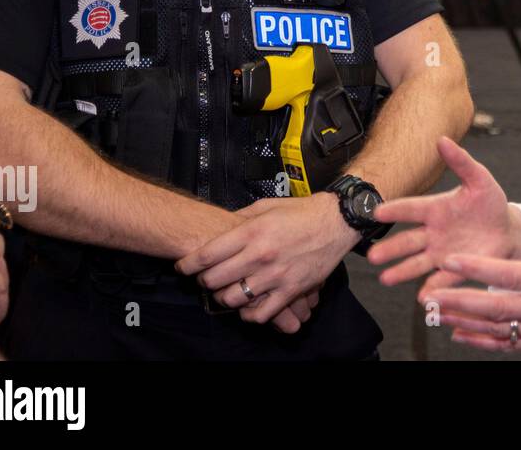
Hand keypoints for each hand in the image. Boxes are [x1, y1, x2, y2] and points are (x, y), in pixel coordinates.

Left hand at [177, 194, 355, 328]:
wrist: (337, 221)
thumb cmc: (302, 212)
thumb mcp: (266, 205)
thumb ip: (240, 218)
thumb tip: (221, 228)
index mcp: (252, 231)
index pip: (207, 255)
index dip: (188, 264)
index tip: (183, 267)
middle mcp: (261, 255)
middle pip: (214, 279)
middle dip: (203, 281)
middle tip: (206, 279)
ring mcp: (276, 275)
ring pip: (233, 299)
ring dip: (223, 297)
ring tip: (225, 291)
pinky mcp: (291, 289)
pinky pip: (261, 313)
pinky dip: (248, 314)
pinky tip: (247, 306)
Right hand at [368, 137, 517, 298]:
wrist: (508, 230)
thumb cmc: (490, 203)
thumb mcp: (479, 179)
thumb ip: (461, 162)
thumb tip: (442, 140)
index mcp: (436, 208)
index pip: (411, 209)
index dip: (395, 210)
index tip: (377, 212)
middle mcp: (434, 233)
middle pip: (408, 241)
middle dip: (391, 249)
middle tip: (373, 256)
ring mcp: (442, 252)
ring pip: (418, 263)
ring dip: (402, 271)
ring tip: (386, 279)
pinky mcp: (457, 269)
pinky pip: (443, 279)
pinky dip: (434, 287)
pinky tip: (423, 296)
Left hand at [426, 193, 520, 355]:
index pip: (509, 274)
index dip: (477, 267)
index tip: (452, 259)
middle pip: (495, 307)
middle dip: (459, 301)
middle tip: (430, 295)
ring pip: (497, 329)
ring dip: (464, 322)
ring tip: (438, 313)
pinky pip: (508, 344)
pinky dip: (481, 341)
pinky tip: (460, 334)